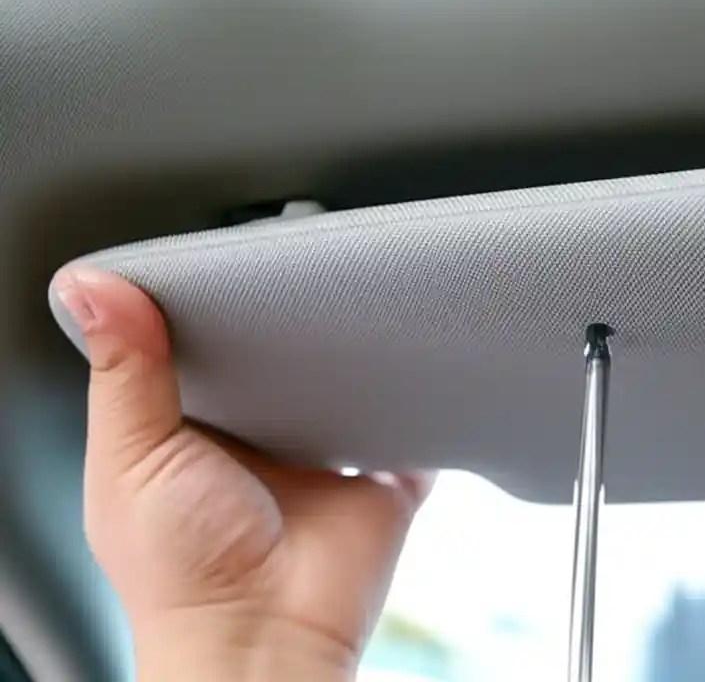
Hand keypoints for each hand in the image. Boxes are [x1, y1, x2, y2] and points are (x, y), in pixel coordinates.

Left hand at [54, 268, 431, 681]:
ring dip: (358, 359)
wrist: (263, 638)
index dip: (208, 307)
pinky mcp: (384, 483)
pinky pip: (415, 433)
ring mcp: (326, 460)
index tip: (220, 256)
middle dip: (294, 324)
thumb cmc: (180, 572)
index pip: (202, 348)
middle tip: (302, 273)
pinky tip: (424, 370)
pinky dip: (424, 406)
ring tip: (365, 310)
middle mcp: (260, 441)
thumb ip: (124, 372)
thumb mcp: (133, 458)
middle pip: (283, 360)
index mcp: (192, 430)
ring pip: (351, 387)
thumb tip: (90, 287)